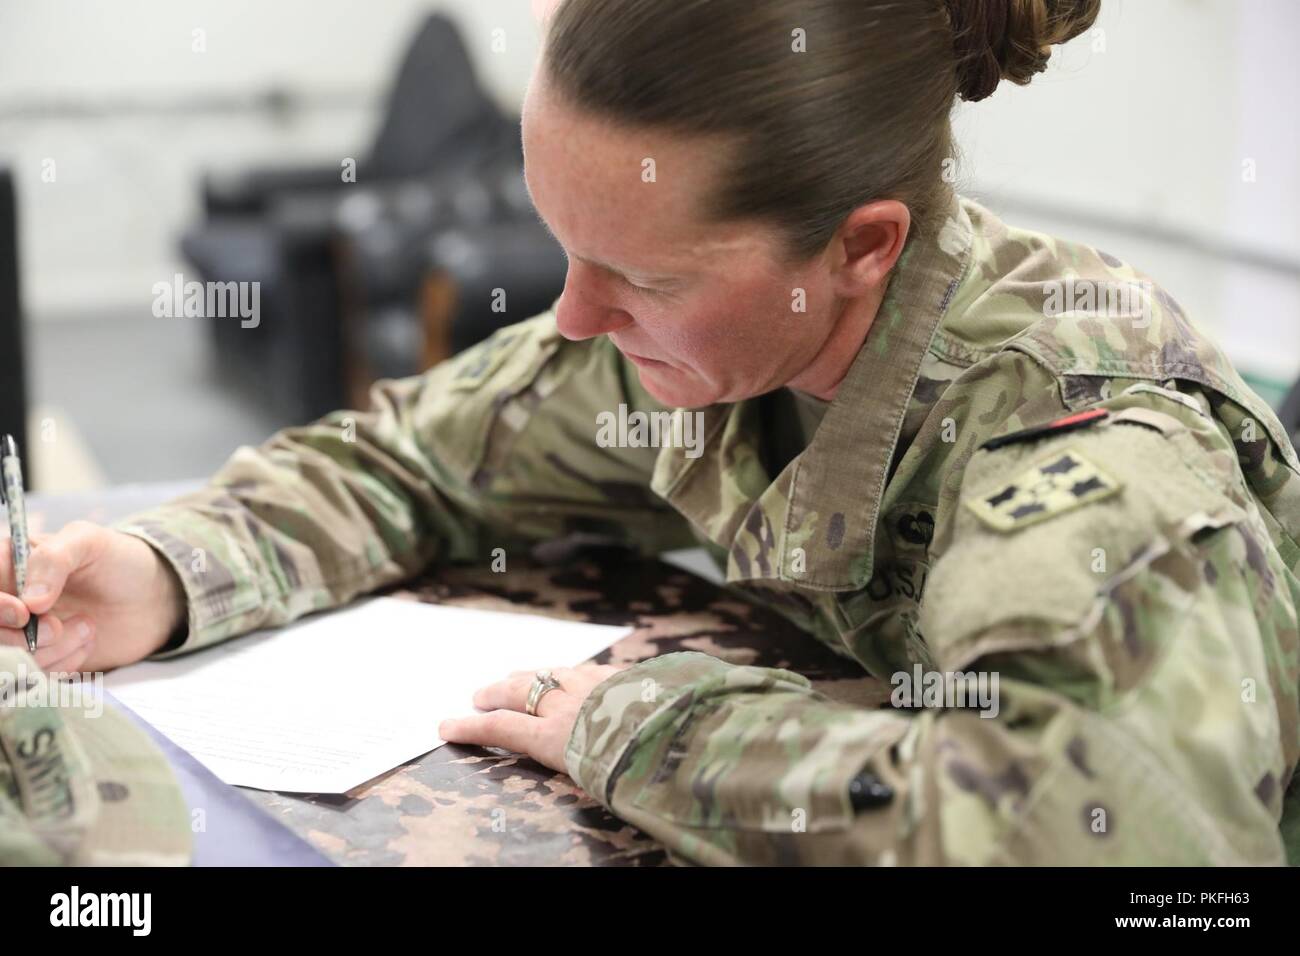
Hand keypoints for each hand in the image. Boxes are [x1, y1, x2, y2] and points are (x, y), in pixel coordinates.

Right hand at [0, 521, 187, 673]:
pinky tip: (86, 642)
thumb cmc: (118, 560)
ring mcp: (20, 634)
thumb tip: (29, 601)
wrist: (151, 596)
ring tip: (87, 627)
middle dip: (20, 638)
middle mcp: (7, 602)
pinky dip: (62, 665)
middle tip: (58, 627)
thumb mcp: (89, 542)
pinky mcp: (40, 661)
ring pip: (9, 660)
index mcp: (7, 565)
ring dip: (49, 652)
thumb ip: (54, 559)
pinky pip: (33, 678)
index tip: (24, 613)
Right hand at [439, 663, 626, 773]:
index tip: (446, 726)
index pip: (502, 729)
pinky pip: (587, 669)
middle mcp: (567, 704)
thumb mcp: (594, 779)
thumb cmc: (634, 765)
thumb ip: (575, 763)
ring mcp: (593, 683)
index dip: (471, 728)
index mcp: (554, 736)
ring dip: (529, 676)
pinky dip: (571, 671)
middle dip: (495, 693)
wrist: (676, 728)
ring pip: (550, 672)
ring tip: (515, 678)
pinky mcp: (621, 673)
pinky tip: (573, 672)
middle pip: (520, 692)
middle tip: (479, 696)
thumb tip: (568, 757)